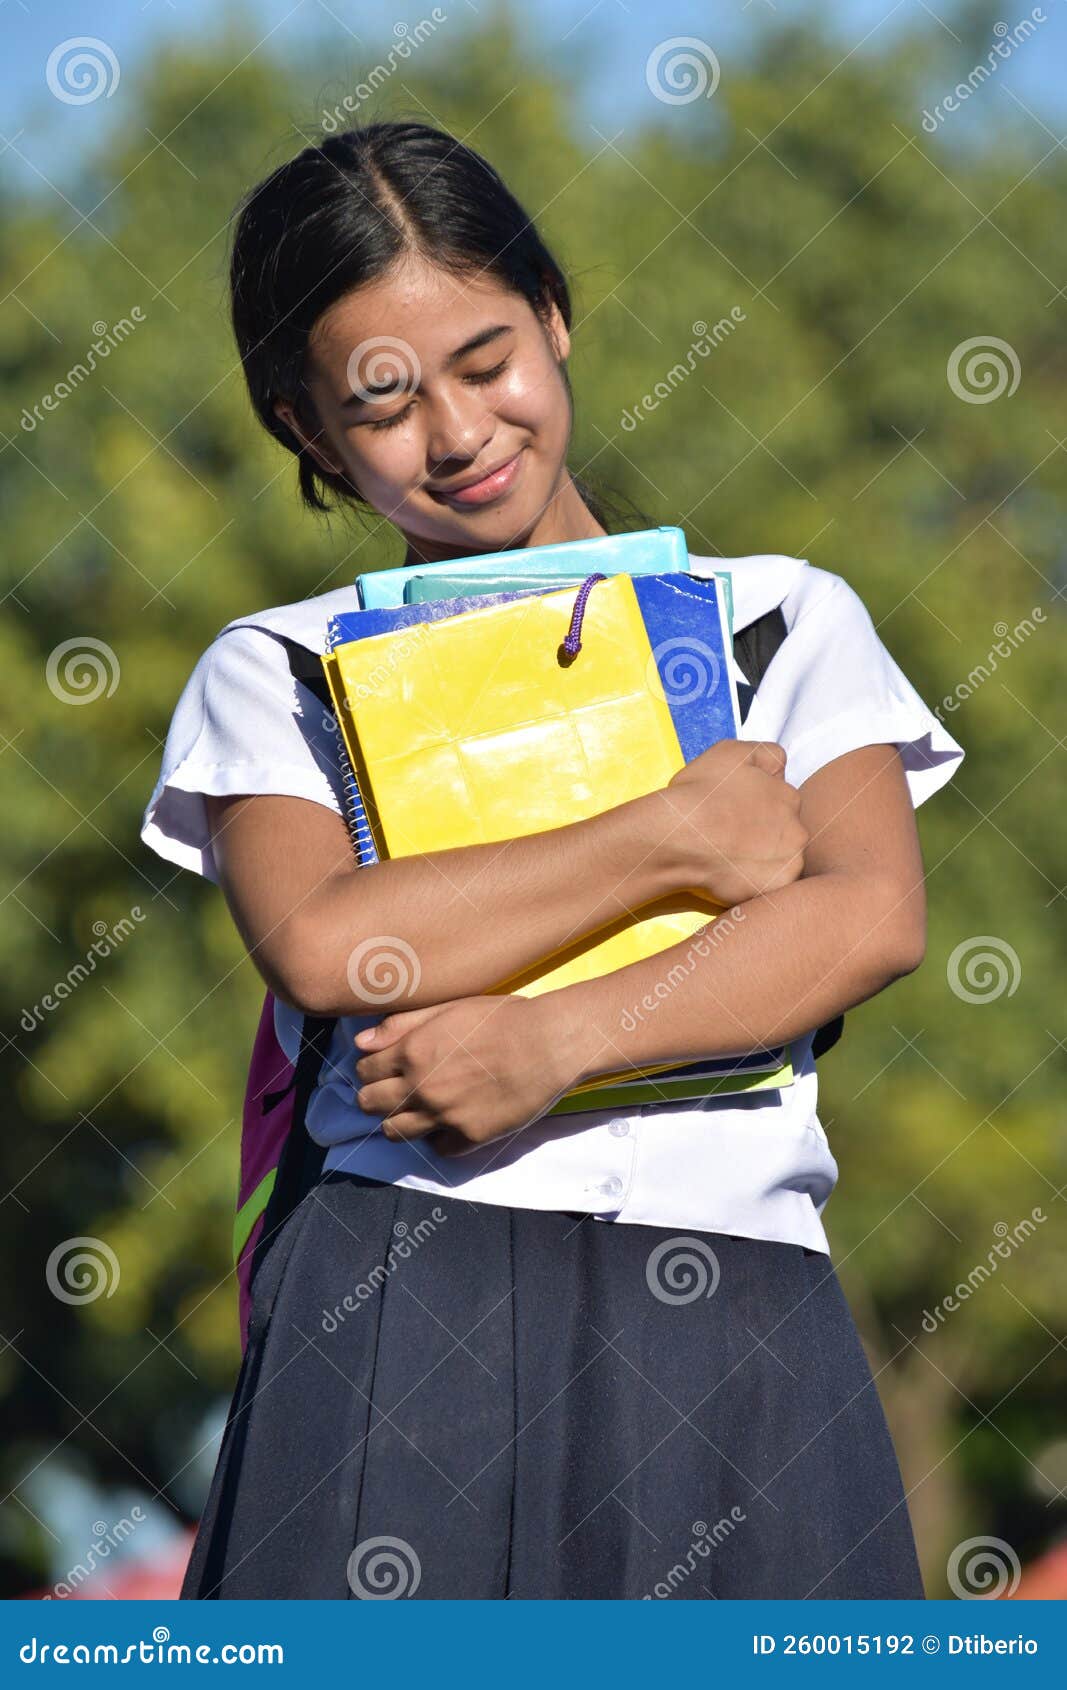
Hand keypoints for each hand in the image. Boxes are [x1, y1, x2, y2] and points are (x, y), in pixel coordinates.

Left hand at [352, 994, 567, 1155]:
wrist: (547, 1043)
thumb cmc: (501, 1017)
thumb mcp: (448, 1007)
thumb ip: (401, 1024)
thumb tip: (361, 1042)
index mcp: (412, 1051)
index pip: (364, 1071)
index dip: (369, 1069)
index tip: (381, 1068)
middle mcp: (421, 1087)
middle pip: (370, 1104)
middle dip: (373, 1096)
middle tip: (392, 1090)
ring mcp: (444, 1115)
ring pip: (395, 1132)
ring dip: (397, 1121)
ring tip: (413, 1110)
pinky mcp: (469, 1136)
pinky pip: (436, 1148)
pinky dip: (437, 1137)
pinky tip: (447, 1122)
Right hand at [651, 740, 808, 905]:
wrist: (679, 837)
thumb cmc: (699, 793)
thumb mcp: (732, 752)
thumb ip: (766, 754)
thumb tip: (781, 768)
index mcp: (789, 796)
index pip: (784, 804)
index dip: (760, 809)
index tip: (737, 816)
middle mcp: (798, 828)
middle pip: (788, 834)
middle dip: (767, 836)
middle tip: (733, 840)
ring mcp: (790, 861)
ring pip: (782, 861)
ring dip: (765, 861)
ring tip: (732, 860)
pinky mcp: (777, 888)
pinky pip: (773, 887)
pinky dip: (758, 883)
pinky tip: (735, 876)